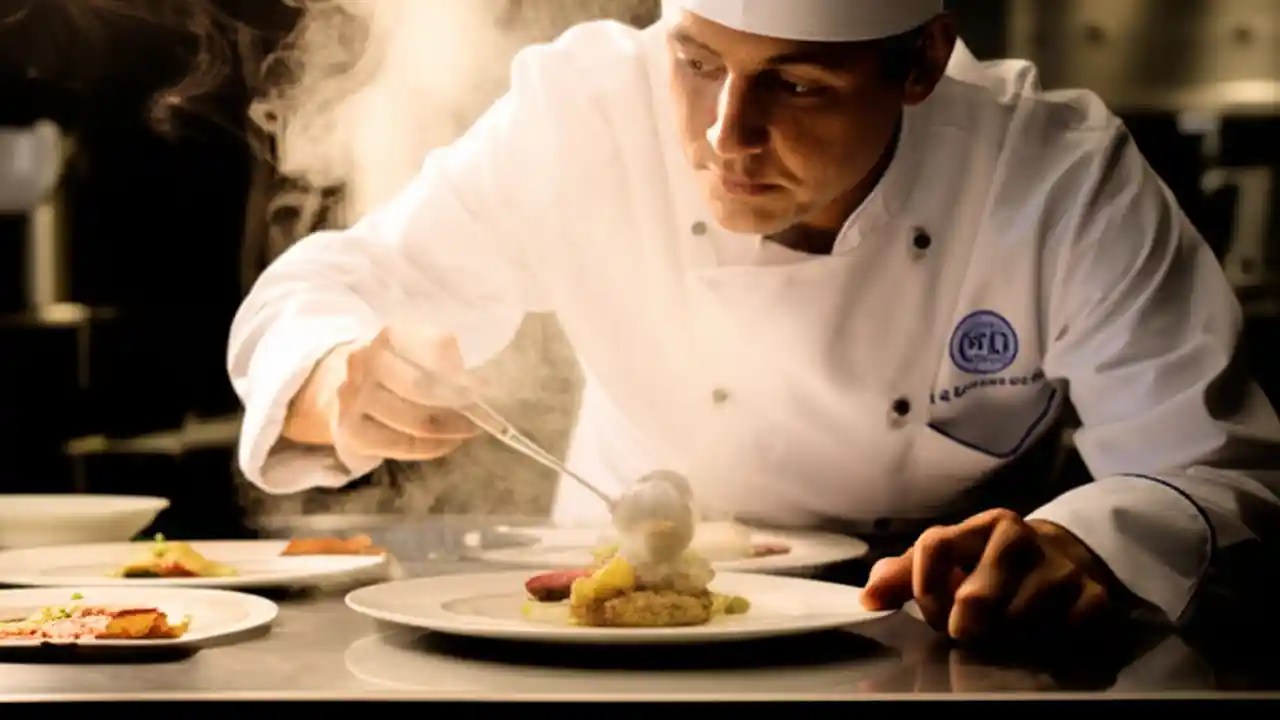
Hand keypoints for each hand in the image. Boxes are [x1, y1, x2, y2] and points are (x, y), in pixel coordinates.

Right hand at [283, 325, 478, 460]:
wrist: (337, 387)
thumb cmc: (392, 370)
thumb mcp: (416, 351)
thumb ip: (443, 360)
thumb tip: (478, 388)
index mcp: (390, 334)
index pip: (436, 346)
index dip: (462, 372)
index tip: (482, 388)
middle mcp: (366, 360)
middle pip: (422, 386)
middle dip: (457, 405)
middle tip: (477, 416)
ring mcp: (354, 396)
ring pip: (414, 420)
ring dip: (449, 430)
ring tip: (465, 431)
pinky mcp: (351, 430)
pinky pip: (402, 444)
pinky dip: (432, 448)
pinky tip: (446, 444)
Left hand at [860, 508, 1127, 645]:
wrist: (1074, 560)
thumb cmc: (996, 566)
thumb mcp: (954, 560)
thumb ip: (907, 575)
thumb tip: (868, 598)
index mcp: (982, 525)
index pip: (934, 547)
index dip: (923, 589)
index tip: (931, 612)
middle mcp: (1021, 539)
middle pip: (974, 598)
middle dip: (963, 625)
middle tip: (967, 633)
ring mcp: (1061, 568)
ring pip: (1014, 623)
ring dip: (1003, 640)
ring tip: (1007, 633)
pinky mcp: (1094, 599)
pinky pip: (1059, 637)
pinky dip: (1045, 646)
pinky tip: (1044, 636)